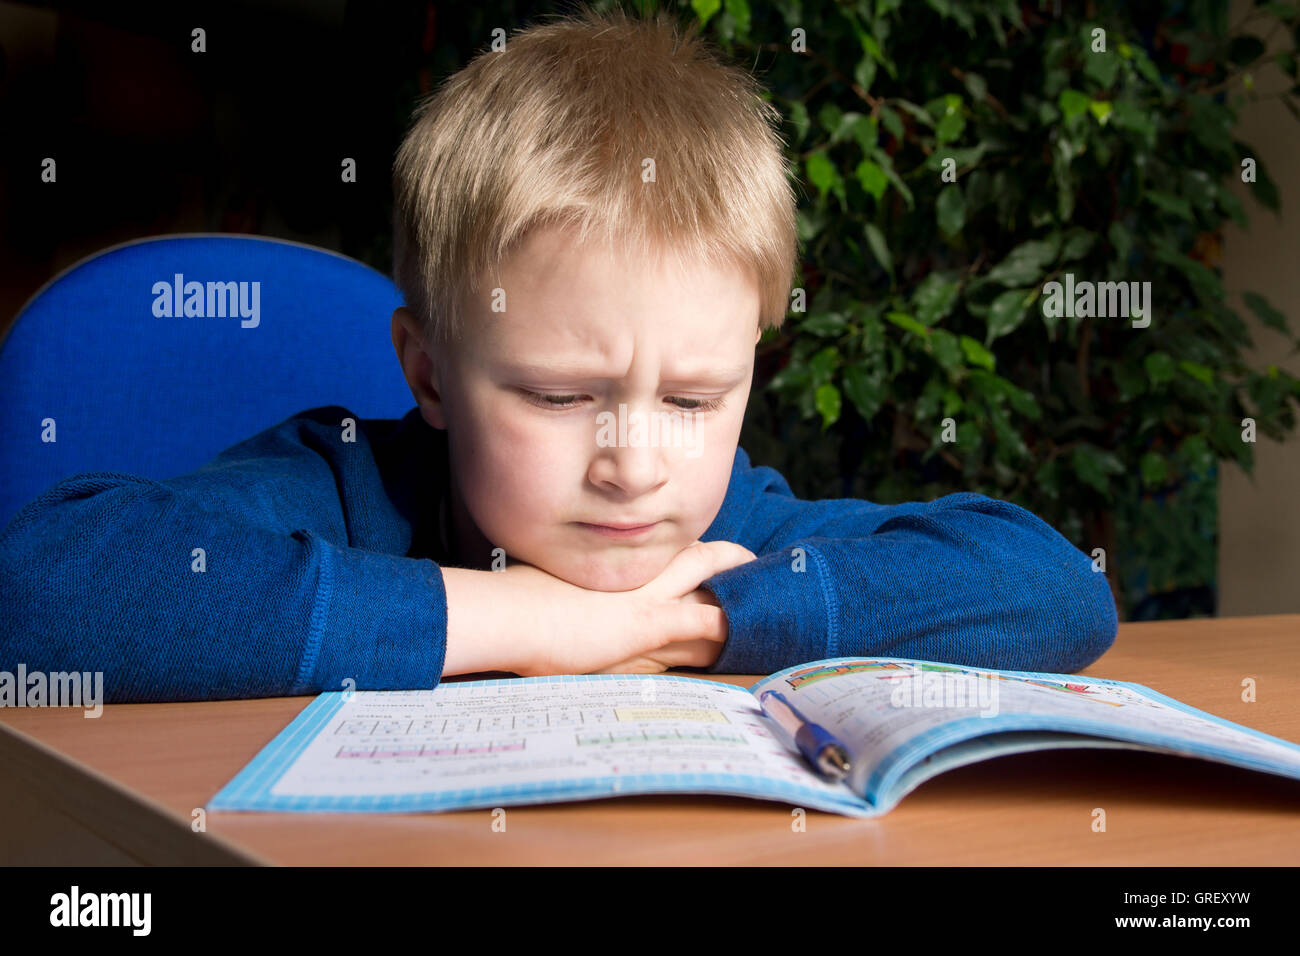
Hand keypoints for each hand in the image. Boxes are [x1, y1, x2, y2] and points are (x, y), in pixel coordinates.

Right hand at [513, 539, 757, 676]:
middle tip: (754, 563)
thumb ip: (571, 590)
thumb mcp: (549, 587)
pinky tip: (752, 631)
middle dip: (732, 560)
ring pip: (712, 591)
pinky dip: (729, 627)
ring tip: (773, 606)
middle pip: (701, 558)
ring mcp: (648, 599)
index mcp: (619, 565)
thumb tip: (566, 596)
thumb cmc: (519, 602)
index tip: (707, 557)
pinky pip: (704, 624)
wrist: (510, 614)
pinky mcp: (650, 626)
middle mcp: (640, 576)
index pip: (667, 553)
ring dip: (742, 599)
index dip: (692, 555)